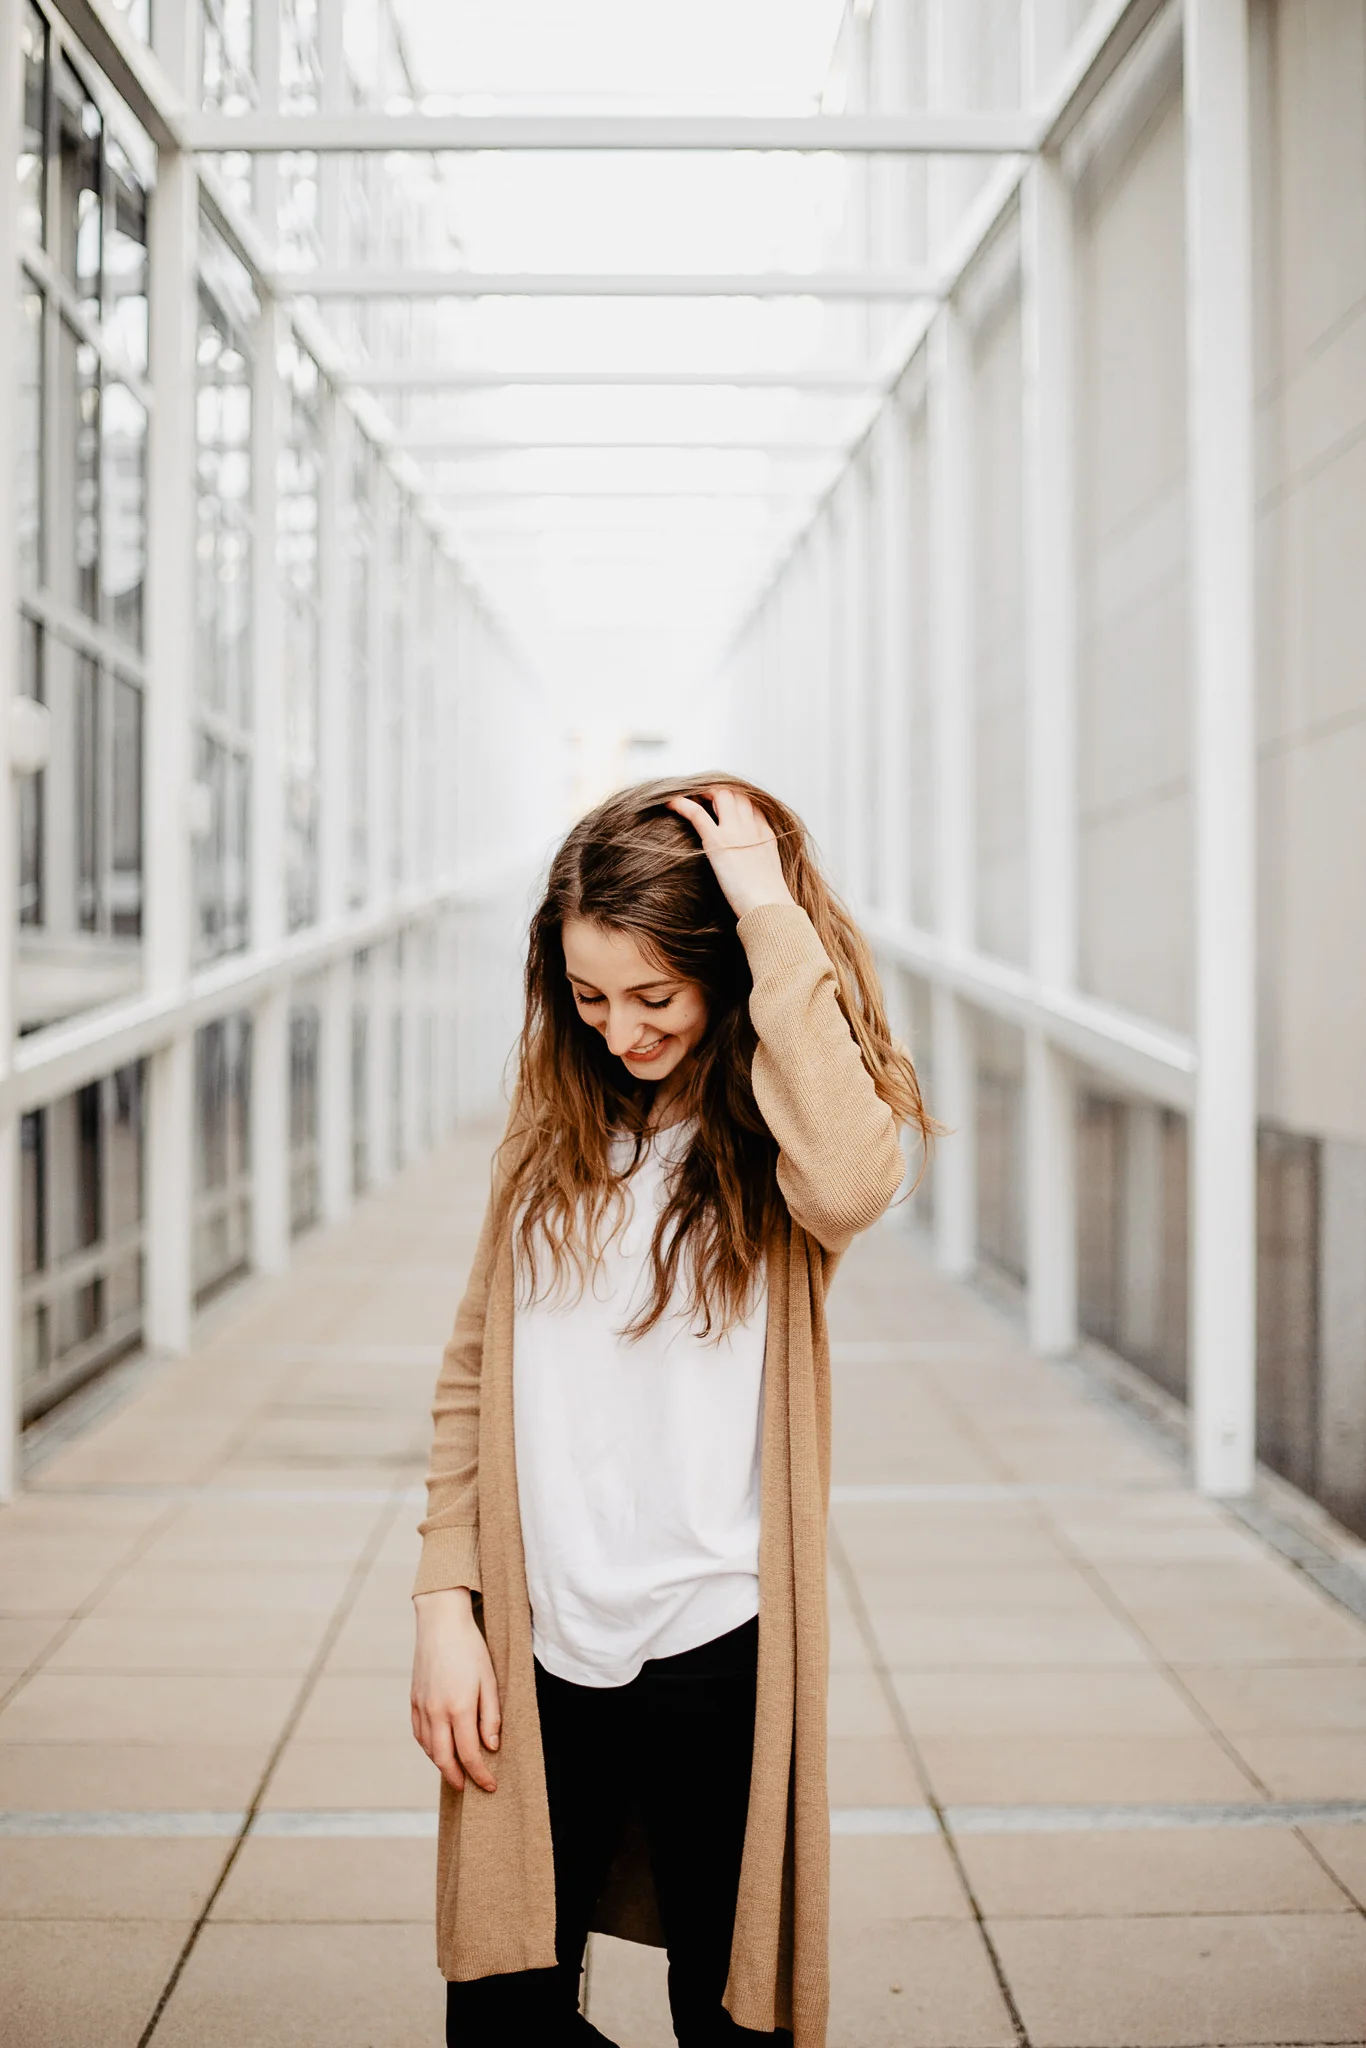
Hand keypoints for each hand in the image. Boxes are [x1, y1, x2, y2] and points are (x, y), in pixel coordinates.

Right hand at [411, 1587, 500, 1793]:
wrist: (441, 1623)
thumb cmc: (470, 1649)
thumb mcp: (490, 1680)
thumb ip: (490, 1716)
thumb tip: (491, 1747)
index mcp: (458, 1707)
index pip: (469, 1754)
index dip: (480, 1774)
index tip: (490, 1785)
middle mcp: (436, 1711)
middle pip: (444, 1759)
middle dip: (458, 1778)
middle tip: (470, 1787)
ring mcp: (422, 1706)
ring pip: (429, 1749)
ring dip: (442, 1765)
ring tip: (457, 1771)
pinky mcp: (414, 1700)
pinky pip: (419, 1734)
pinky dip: (429, 1748)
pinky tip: (439, 1749)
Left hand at [667, 786, 794, 920]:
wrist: (770, 908)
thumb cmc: (769, 902)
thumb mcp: (770, 874)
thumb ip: (758, 860)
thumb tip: (747, 867)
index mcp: (764, 834)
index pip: (750, 804)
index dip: (734, 799)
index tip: (718, 803)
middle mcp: (751, 827)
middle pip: (735, 794)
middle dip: (716, 791)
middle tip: (698, 797)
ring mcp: (735, 832)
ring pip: (719, 795)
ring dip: (701, 792)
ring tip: (685, 796)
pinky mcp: (718, 843)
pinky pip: (697, 814)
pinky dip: (682, 804)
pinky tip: (670, 802)